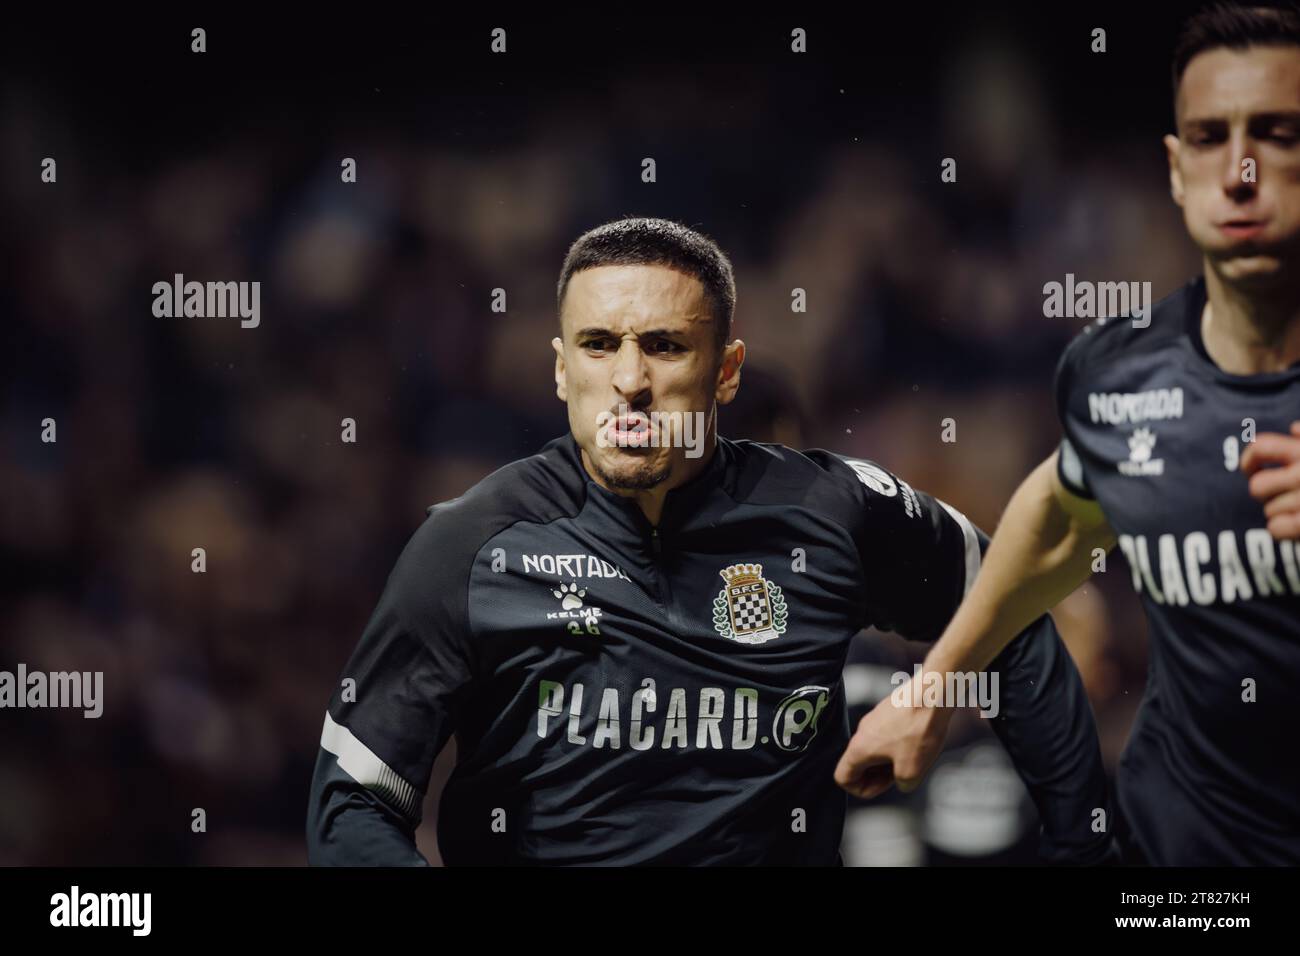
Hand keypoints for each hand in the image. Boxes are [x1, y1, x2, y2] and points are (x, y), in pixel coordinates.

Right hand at [833, 684, 953, 798]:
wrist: (931, 696)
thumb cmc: (918, 729)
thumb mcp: (912, 771)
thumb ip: (902, 784)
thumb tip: (903, 781)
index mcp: (859, 749)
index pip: (842, 777)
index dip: (862, 789)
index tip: (884, 786)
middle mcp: (862, 733)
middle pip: (859, 764)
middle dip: (878, 776)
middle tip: (899, 777)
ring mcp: (873, 720)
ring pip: (873, 749)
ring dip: (888, 761)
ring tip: (912, 760)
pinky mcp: (887, 712)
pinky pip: (884, 736)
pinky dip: (897, 746)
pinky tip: (917, 744)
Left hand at [1241, 421, 1299, 539]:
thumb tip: (1294, 429)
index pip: (1261, 448)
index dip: (1249, 459)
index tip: (1251, 469)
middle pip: (1257, 487)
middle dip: (1266, 493)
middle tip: (1281, 495)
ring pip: (1269, 510)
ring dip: (1282, 512)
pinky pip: (1275, 528)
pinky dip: (1282, 530)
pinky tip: (1298, 525)